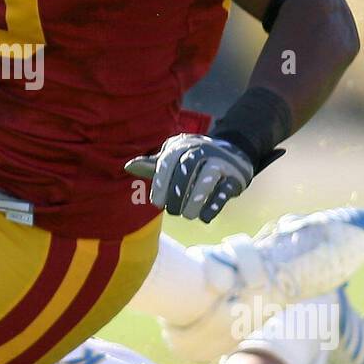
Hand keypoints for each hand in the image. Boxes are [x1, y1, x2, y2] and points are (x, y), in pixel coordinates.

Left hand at [125, 134, 253, 222]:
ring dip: (196, 199)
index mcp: (183, 145)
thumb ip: (153, 165)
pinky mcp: (235, 176)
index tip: (156, 203)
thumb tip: (128, 166)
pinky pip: (225, 189)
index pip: (169, 161)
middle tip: (172, 211)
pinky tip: (205, 217)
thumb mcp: (173, 158)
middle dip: (178, 191)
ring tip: (187, 216)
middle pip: (188, 168)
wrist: (233, 154)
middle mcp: (202, 150)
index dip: (161, 183)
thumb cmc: (194, 159)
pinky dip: (215, 204)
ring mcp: (221, 162)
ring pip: (207, 178)